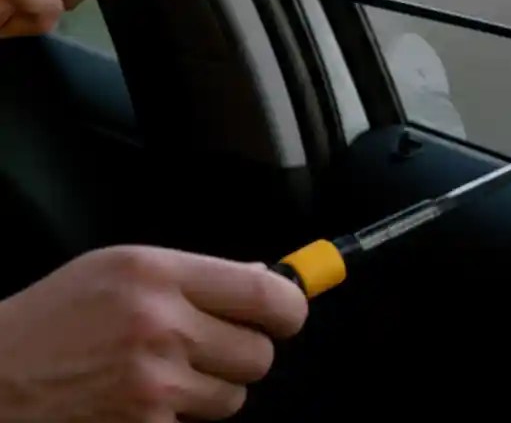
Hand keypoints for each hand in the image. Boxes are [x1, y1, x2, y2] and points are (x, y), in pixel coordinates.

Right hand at [0, 245, 308, 421]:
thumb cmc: (53, 320)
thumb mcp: (118, 271)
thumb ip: (194, 275)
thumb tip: (266, 277)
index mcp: (158, 274)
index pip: (268, 295)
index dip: (289, 310)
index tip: (285, 316)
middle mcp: (159, 326)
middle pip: (260, 354)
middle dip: (240, 356)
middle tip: (205, 351)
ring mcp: (151, 385)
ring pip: (232, 398)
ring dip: (207, 393)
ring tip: (157, 378)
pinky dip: (173, 422)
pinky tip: (134, 404)